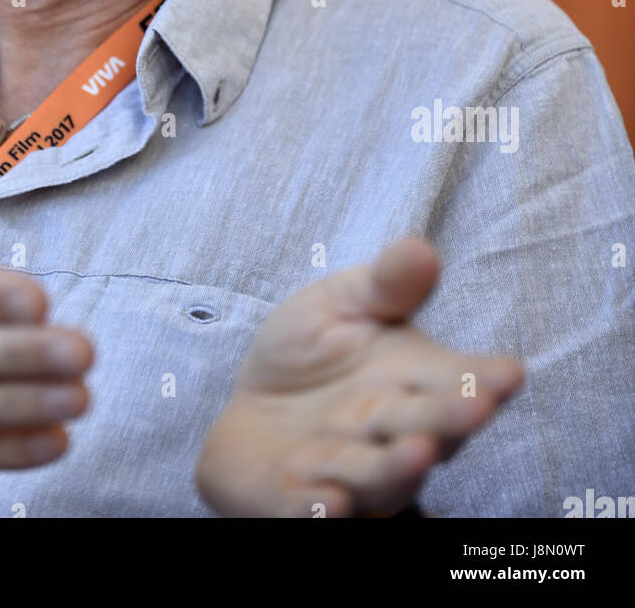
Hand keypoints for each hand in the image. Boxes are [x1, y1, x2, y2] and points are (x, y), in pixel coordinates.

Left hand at [194, 237, 522, 516]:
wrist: (252, 401)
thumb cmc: (311, 350)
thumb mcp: (343, 303)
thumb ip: (384, 284)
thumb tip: (421, 247)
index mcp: (412, 383)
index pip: (455, 382)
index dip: (483, 380)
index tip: (509, 373)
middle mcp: (391, 436)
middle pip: (426, 431)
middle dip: (450, 421)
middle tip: (475, 408)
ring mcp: (348, 475)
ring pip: (379, 479)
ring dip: (397, 469)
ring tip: (417, 452)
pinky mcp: (296, 502)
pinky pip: (308, 513)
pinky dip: (319, 511)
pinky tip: (327, 502)